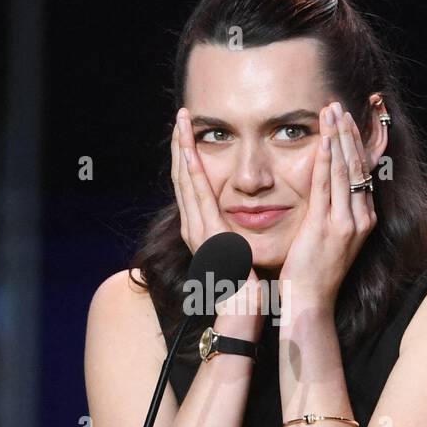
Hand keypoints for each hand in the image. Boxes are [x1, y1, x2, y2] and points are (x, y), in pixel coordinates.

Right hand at [171, 108, 263, 340]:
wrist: (243, 310)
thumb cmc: (246, 285)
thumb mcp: (239, 248)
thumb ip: (236, 230)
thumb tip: (245, 214)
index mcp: (202, 228)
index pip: (192, 184)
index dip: (188, 155)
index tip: (189, 131)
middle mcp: (193, 226)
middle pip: (182, 176)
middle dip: (180, 145)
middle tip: (181, 116)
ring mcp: (197, 229)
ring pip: (185, 181)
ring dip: (182, 150)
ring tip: (181, 124)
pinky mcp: (207, 234)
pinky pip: (198, 197)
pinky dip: (192, 172)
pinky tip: (190, 152)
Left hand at [277, 102, 376, 308]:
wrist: (310, 302)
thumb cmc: (313, 274)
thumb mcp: (329, 240)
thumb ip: (332, 215)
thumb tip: (328, 195)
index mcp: (363, 220)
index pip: (363, 173)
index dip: (357, 144)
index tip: (348, 121)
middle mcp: (361, 218)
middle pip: (359, 165)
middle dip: (349, 133)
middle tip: (340, 106)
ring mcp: (347, 222)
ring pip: (347, 169)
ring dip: (339, 138)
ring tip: (332, 111)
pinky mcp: (329, 225)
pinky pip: (329, 184)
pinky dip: (328, 158)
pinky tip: (325, 138)